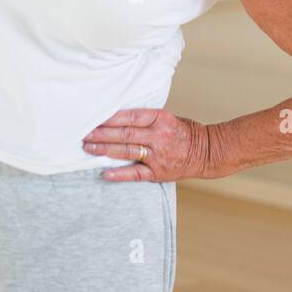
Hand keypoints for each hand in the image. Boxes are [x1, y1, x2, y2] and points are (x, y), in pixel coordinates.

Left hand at [83, 108, 210, 181]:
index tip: (94, 117)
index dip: (111, 118)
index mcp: (161, 119)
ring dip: (105, 150)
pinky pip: (136, 174)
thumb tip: (117, 118)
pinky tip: (105, 173)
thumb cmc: (184, 132)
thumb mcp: (167, 118)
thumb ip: (145, 119)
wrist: (207, 152)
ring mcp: (158, 156)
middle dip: (102, 134)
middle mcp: (158, 136)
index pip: (131, 117)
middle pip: (125, 134)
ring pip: (127, 151)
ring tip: (88, 148)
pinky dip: (119, 174)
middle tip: (83, 133)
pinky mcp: (158, 172)